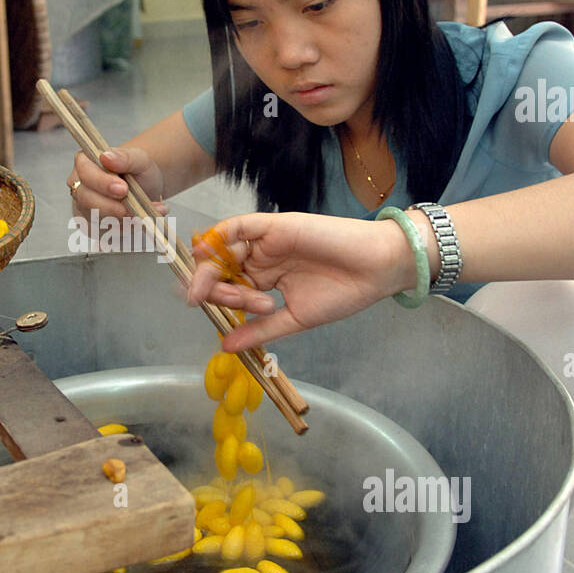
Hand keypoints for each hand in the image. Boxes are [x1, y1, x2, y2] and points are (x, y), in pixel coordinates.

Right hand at [68, 147, 167, 222]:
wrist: (146, 189)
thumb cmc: (139, 171)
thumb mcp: (139, 159)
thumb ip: (124, 157)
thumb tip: (105, 157)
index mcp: (84, 163)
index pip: (85, 174)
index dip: (103, 183)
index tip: (123, 189)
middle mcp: (78, 185)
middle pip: (86, 200)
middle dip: (112, 207)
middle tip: (133, 209)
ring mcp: (82, 207)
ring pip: (94, 219)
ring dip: (121, 220)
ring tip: (143, 213)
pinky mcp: (90, 225)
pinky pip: (102, 232)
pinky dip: (122, 229)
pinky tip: (136, 221)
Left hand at [185, 212, 415, 350]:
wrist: (376, 271)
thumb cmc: (343, 293)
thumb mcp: (295, 319)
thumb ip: (260, 329)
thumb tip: (226, 347)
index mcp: (267, 279)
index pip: (230, 285)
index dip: (211, 295)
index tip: (197, 308)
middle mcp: (264, 258)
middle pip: (224, 267)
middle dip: (207, 283)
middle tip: (197, 299)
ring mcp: (269, 241)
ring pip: (229, 251)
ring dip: (213, 268)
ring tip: (206, 289)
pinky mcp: (277, 225)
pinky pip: (242, 225)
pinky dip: (222, 234)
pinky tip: (206, 248)